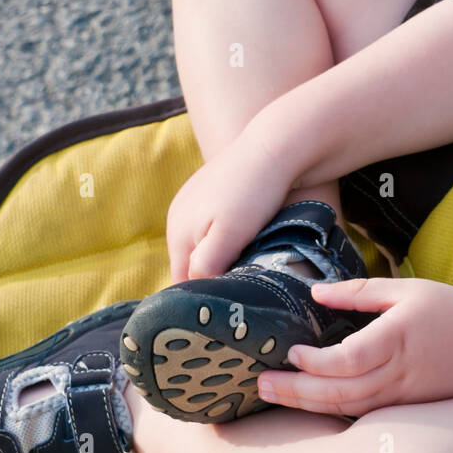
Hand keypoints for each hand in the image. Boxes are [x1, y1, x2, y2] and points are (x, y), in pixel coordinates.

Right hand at [166, 122, 295, 282]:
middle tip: (240, 290)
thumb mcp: (228, 235)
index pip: (182, 282)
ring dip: (220, 258)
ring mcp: (192, 202)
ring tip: (246, 264)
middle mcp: (177, 218)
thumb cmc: (253, 193)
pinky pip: (212, 226)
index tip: (227, 307)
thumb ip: (206, 265)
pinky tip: (248, 237)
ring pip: (203, 245)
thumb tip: (194, 292)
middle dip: (211, 278)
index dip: (203, 297)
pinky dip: (226, 237)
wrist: (275, 145)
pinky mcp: (210, 191)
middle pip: (191, 264)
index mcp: (178, 232)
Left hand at [255, 277, 452, 416]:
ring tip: (272, 393)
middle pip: (340, 390)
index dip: (317, 361)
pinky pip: (360, 412)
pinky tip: (305, 400)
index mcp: (399, 336)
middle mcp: (398, 371)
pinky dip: (329, 409)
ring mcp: (401, 394)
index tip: (292, 351)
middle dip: (296, 390)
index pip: (350, 358)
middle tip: (259, 382)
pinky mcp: (402, 405)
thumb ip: (361, 290)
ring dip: (305, 403)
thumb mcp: (408, 289)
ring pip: (346, 407)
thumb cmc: (451, 311)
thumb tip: (316, 291)